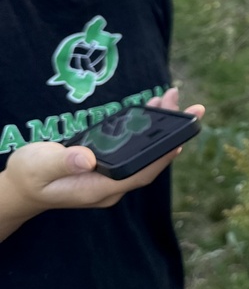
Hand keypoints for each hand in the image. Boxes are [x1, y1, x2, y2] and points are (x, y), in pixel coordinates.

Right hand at [0, 87, 204, 239]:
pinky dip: (145, 130)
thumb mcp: (39, 166)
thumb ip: (63, 161)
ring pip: (144, 154)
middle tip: (190, 108)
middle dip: (170, 134)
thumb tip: (87, 158)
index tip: (183, 137)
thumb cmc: (28, 176)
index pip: (140, 174)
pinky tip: (152, 110)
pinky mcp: (107, 168)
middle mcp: (110, 186)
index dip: (163, 156)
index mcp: (98, 189)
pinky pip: (134, 150)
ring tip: (172, 99)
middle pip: (149, 161)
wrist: (19, 188)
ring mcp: (110, 178)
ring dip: (159, 128)